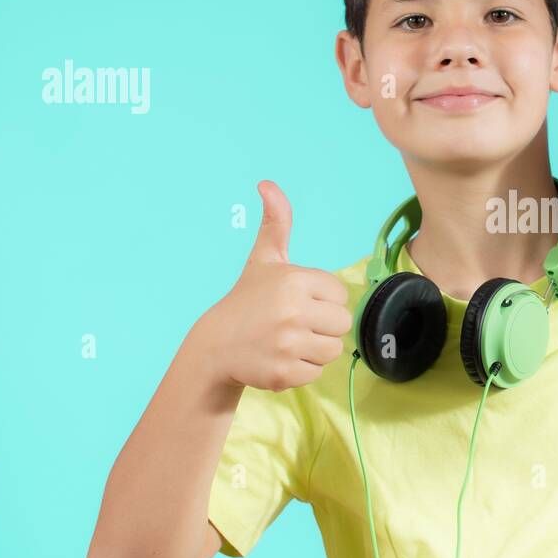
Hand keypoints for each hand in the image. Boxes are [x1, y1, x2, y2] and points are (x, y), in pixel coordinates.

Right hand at [195, 181, 352, 391]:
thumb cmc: (247, 300)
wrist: (216, 346)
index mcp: (295, 280)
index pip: (340, 295)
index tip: (297, 301)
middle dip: (322, 326)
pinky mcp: (284, 373)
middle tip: (293, 324)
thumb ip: (276, 223)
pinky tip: (279, 358)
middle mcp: (293, 311)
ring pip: (332, 350)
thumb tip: (268, 184)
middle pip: (342, 324)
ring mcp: (288, 344)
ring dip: (313, 349)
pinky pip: (316, 373)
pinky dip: (301, 370)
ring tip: (286, 341)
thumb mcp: (264, 259)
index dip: (322, 300)